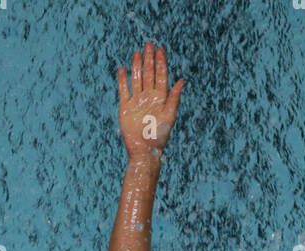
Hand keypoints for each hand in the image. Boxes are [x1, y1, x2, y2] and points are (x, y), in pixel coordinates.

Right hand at [117, 42, 184, 158]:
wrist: (144, 151)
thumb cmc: (159, 136)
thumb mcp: (170, 116)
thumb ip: (174, 98)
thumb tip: (182, 81)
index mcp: (161, 99)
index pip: (161, 76)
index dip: (161, 63)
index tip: (161, 50)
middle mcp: (149, 97)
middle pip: (149, 74)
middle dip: (149, 59)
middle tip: (149, 44)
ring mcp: (136, 102)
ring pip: (137, 79)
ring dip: (137, 66)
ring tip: (137, 52)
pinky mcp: (125, 108)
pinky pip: (123, 91)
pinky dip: (122, 80)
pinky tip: (122, 69)